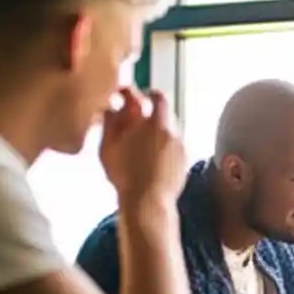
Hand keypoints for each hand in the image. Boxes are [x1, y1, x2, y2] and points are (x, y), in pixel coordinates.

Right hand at [99, 88, 186, 204]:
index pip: (156, 95)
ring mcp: (180, 144)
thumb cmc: (124, 174)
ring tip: (138, 142)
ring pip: (169, 128)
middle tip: (133, 119)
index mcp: (154, 122)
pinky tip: (150, 157)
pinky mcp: (185, 158)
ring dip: (156, 129)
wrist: (148, 201)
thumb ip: (111, 122)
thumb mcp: (108, 146)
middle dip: (149, 112)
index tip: (132, 96)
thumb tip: (111, 106)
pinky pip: (174, 144)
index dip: (144, 93)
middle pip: (164, 111)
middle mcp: (171, 130)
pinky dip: (163, 145)